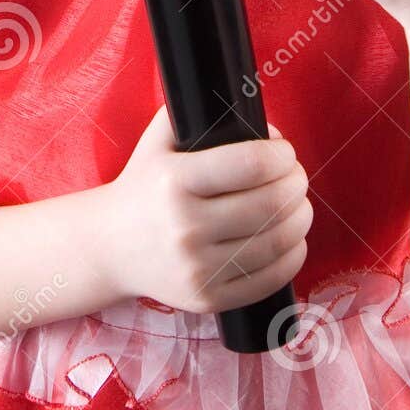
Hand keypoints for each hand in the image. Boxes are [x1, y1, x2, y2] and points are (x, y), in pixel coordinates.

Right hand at [106, 105, 312, 314]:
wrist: (109, 246)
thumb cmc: (144, 185)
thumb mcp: (158, 140)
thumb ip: (198, 110)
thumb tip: (259, 119)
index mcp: (175, 181)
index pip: (252, 164)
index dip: (281, 155)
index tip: (284, 152)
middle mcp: (185, 226)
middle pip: (271, 203)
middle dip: (296, 184)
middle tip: (297, 177)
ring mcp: (196, 268)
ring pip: (276, 242)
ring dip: (300, 218)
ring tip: (298, 205)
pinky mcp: (206, 298)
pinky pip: (268, 279)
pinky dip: (292, 256)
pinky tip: (292, 240)